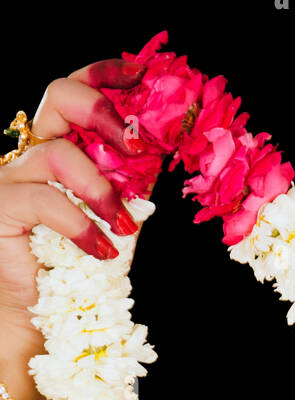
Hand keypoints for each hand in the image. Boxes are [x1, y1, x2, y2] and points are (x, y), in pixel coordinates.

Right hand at [0, 57, 152, 353]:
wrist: (42, 315)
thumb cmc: (77, 269)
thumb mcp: (115, 219)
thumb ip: (131, 185)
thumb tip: (163, 155)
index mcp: (59, 148)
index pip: (74, 95)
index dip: (103, 74)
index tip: (142, 76)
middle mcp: (31, 154)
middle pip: (58, 97)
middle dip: (103, 112)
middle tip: (135, 146)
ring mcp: (12, 177)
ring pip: (58, 154)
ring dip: (101, 190)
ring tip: (123, 227)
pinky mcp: (1, 206)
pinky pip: (45, 201)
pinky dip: (82, 225)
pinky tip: (103, 250)